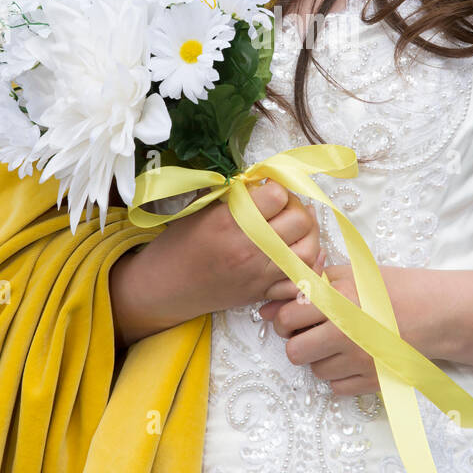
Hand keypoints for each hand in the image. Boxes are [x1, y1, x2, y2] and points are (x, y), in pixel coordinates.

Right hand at [110, 179, 322, 345]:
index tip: (267, 189)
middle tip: (284, 207)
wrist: (163, 288)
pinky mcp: (262, 293)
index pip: (277, 195)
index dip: (276, 187)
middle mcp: (249, 248)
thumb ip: (232, 193)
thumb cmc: (178, 244)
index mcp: (231, 222)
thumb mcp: (199, 209)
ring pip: (308, 251)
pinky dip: (309, 266)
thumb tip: (261, 179)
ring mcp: (259, 274)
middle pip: (299, 221)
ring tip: (295, 228)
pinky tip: (299, 253)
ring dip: (309, 235)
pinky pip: (300, 280)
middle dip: (296, 207)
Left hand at [258, 260, 380, 396]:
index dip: (286, 317)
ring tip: (340, 341)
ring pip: (314, 371)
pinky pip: (336, 387)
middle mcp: (347, 333)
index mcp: (339, 300)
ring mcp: (360, 361)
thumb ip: (306, 287)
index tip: (297, 314)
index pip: (287, 319)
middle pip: (294, 351)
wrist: (436, 313)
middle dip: (298, 340)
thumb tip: (265, 309)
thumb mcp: (350, 274)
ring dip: (320, 357)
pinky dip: (339, 375)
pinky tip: (353, 356)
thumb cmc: (390, 289)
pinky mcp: (372, 381)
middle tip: (314, 330)